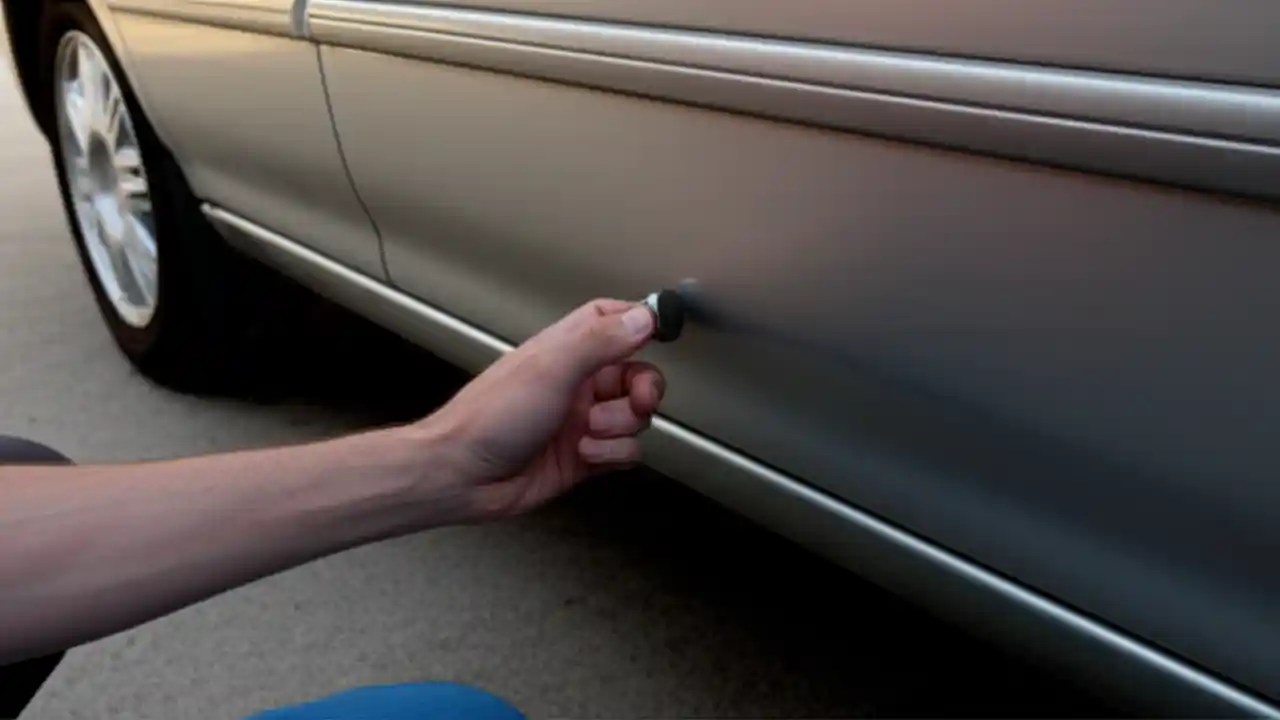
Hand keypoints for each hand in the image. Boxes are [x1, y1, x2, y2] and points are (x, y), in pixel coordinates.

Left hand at [418, 299, 664, 520]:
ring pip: (636, 417)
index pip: (613, 319)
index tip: (663, 331)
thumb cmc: (492, 417)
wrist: (462, 476)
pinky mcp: (585, 457)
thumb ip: (601, 340)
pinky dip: (613, 455)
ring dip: (622, 427)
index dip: (640, 321)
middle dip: (645, 389)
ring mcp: (582, 420)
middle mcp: (577, 382)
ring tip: (588, 433)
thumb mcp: (551, 368)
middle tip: (638, 400)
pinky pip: (625, 452)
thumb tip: (644, 315)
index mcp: (565, 349)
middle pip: (638, 374)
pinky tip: (585, 454)